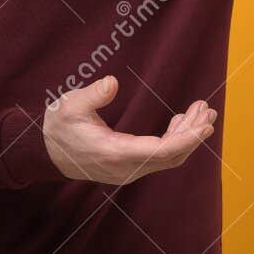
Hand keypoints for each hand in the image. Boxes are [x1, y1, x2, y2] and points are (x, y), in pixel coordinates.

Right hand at [43, 76, 215, 184]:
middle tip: (207, 110)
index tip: (205, 124)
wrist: (46, 152)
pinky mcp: (129, 167)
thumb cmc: (58, 126)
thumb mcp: (69, 106)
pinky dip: (174, 140)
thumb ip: (92, 95)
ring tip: (200, 112)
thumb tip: (112, 82)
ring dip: (187, 136)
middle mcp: (126, 168)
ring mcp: (129, 170)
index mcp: (115, 152)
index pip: (162, 151)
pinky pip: (159, 158)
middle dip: (194, 134)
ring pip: (168, 158)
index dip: (188, 138)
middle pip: (172, 156)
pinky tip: (179, 122)